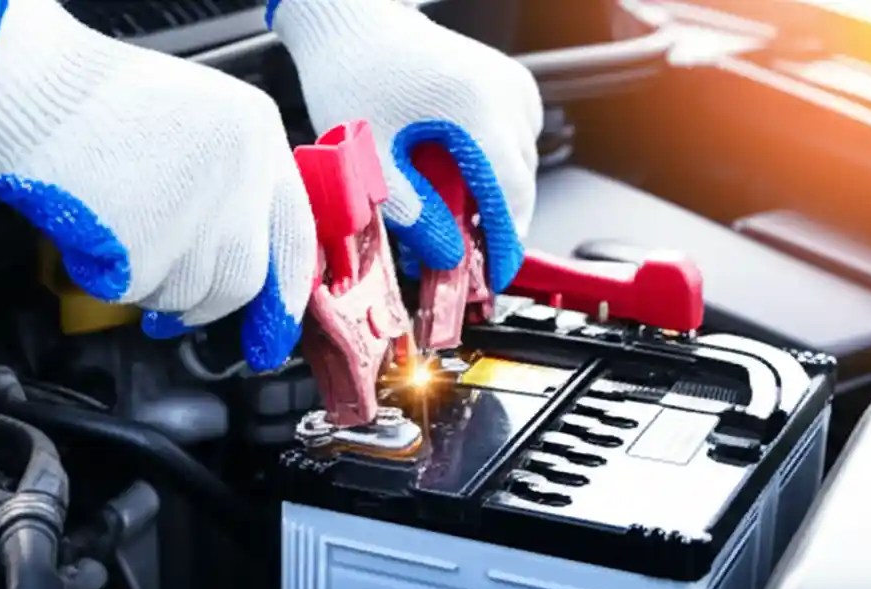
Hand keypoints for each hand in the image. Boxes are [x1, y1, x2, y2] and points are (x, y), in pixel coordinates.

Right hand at [0, 0, 315, 369]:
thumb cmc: (100, 101)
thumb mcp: (198, 123)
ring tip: (118, 237)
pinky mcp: (148, 240)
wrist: (36, 84)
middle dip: (205, 306)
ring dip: (150, 285)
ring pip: (188, 293)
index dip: (285, 295)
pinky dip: (109, 277)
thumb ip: (233, 185)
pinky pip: (136, 290)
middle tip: (174, 315)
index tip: (272, 335)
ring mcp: (197, 207)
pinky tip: (93, 237)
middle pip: (243, 279)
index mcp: (257, 132)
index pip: (294, 235)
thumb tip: (247, 264)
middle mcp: (240, 170)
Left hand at [272, 0, 541, 290]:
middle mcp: (506, 96)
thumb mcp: (372, 159)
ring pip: (518, 164)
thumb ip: (412, 215)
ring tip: (452, 220)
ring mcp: (512, 85)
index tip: (492, 280)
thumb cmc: (354, 71)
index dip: (503, 247)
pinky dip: (492, 166)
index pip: (508, 200)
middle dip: (494, 227)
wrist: (351, 20)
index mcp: (479, 114)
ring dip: (492, 197)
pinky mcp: (506, 82)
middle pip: (519, 185)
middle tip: (465, 263)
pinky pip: (514, 139)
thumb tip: (445, 256)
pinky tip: (458, 177)